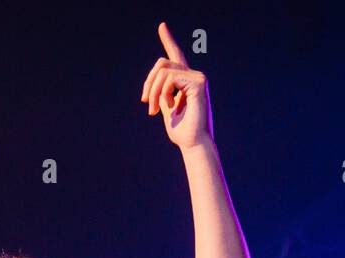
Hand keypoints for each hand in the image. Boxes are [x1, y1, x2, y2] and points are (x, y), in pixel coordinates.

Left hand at [140, 21, 212, 149]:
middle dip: (149, 81)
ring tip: (155, 109)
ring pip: (164, 70)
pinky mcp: (199, 82)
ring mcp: (198, 78)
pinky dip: (163, 93)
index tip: (162, 26)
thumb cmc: (182, 132)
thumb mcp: (166, 108)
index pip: (176, 56)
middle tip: (145, 102)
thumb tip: (152, 86)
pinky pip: (170, 78)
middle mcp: (194, 76)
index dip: (168, 40)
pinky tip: (169, 106)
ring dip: (154, 91)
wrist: (193, 143)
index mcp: (186, 81)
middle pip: (162, 62)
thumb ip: (162, 93)